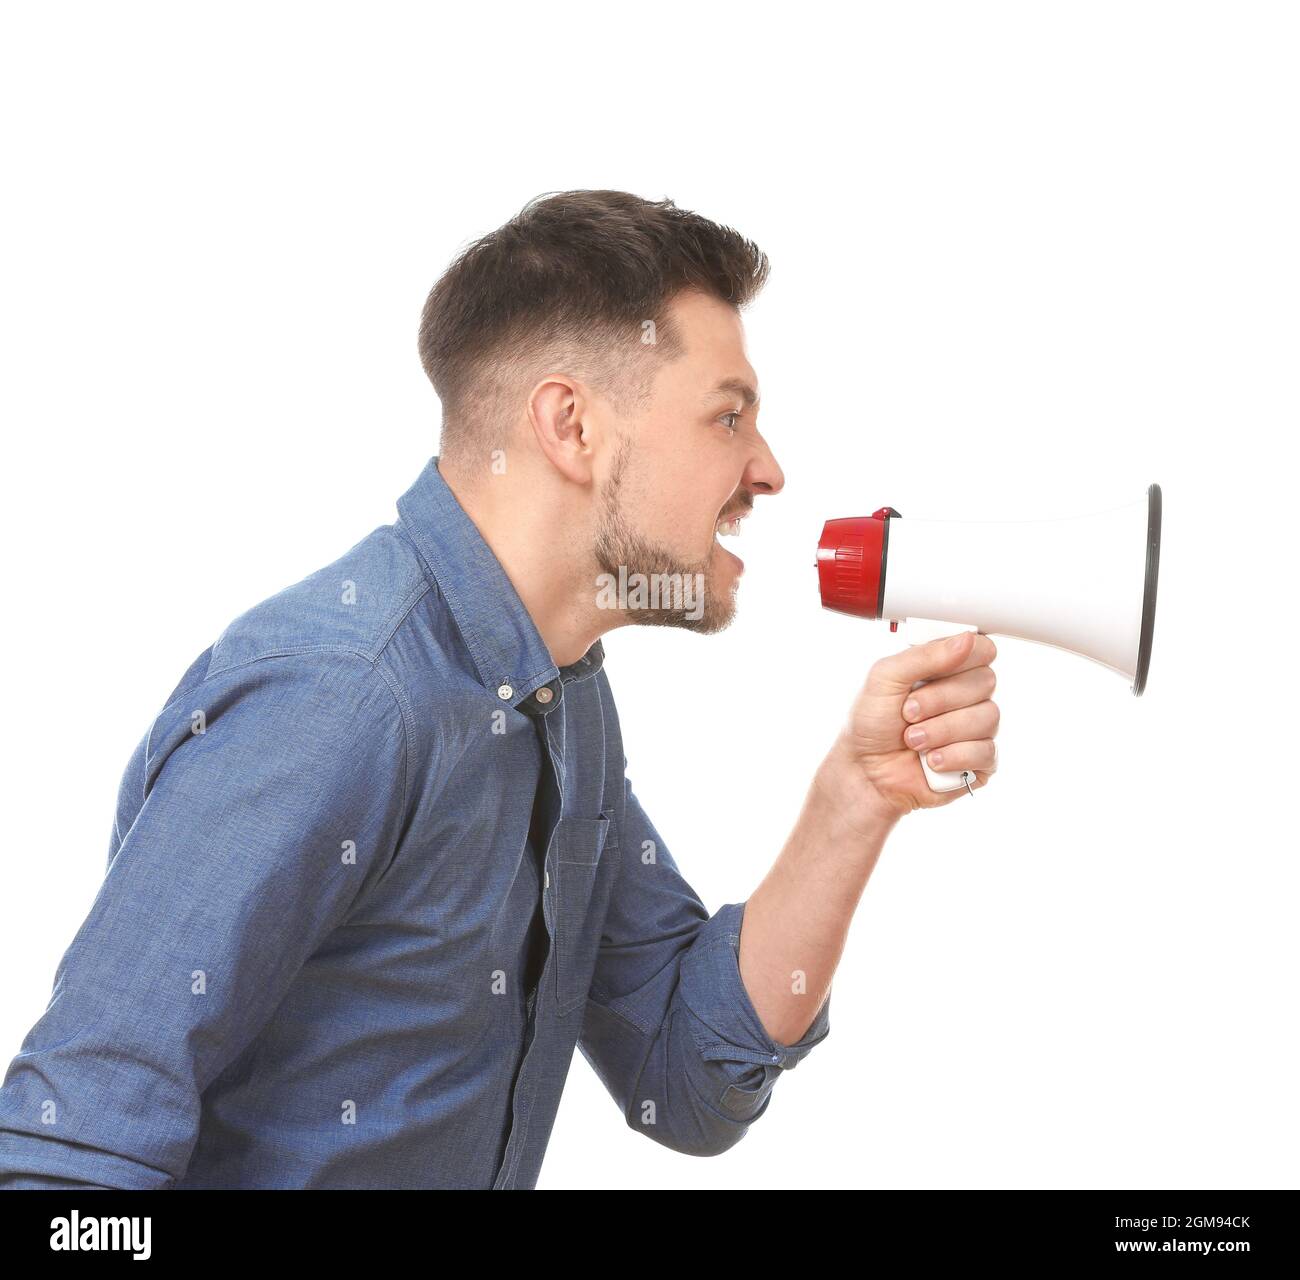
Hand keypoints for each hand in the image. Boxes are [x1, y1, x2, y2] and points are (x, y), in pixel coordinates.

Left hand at [821, 630, 999, 820]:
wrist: (864, 771)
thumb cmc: (871, 724)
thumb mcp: (885, 677)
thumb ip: (924, 655)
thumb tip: (967, 639)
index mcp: (946, 668)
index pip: (981, 649)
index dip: (966, 657)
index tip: (937, 670)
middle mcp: (965, 695)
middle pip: (986, 681)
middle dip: (940, 699)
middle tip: (908, 712)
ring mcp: (976, 728)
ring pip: (988, 717)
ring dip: (942, 730)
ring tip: (913, 740)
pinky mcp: (980, 761)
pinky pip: (986, 751)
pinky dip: (952, 756)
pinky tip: (931, 761)